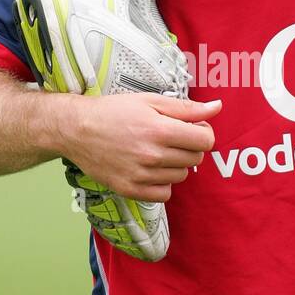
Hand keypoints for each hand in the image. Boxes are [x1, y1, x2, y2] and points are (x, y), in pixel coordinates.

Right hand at [50, 92, 221, 201]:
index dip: (203, 132)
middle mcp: (153, 155)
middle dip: (189, 147)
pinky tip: (150, 168)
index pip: (206, 140)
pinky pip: (165, 193)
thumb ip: (187, 107)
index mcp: (160, 130)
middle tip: (171, 138)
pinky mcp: (131, 189)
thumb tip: (217, 107)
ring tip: (156, 151)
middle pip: (196, 158)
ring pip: (181, 176)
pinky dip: (162, 183)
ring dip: (175, 164)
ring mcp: (141, 175)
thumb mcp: (150, 101)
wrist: (77, 130)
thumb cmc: (114, 112)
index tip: (191, 129)